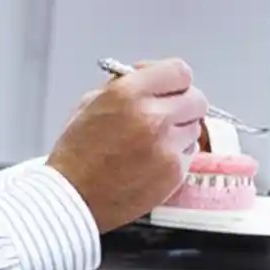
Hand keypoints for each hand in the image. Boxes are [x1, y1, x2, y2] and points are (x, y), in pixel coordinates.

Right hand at [47, 58, 208, 232]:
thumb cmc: (77, 152)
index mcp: (129, 92)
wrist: (72, 198)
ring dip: (180, 131)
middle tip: (168, 114)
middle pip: (197, 99)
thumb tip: (150, 76)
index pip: (179, 71)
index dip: (174, 80)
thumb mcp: (91, 103)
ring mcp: (167, 146)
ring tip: (154, 142)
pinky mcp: (174, 172)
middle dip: (184, 105)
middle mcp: (153, 116)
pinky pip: (189, 153)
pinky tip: (153, 161)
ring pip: (195, 127)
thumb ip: (125, 85)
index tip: (168, 88)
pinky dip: (176, 155)